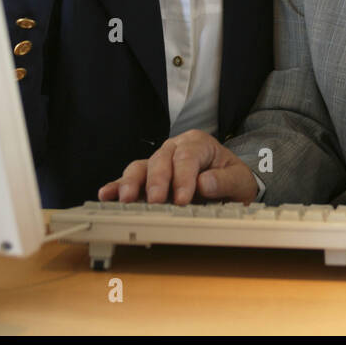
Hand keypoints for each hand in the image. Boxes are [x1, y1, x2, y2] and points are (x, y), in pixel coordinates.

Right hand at [98, 131, 257, 204]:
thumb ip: (224, 181)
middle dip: (156, 181)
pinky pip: (129, 181)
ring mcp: (158, 163)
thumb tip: (204, 183)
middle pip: (160, 160)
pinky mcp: (147, 180)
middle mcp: (174, 149)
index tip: (182, 198)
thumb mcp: (239, 180)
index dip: (183, 177)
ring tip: (126, 199)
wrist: (229, 186)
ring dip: (131, 183)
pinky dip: (117, 187)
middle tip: (155, 201)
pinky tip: (106, 195)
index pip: (187, 157)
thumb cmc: (232, 180)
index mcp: (197, 143)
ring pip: (140, 167)